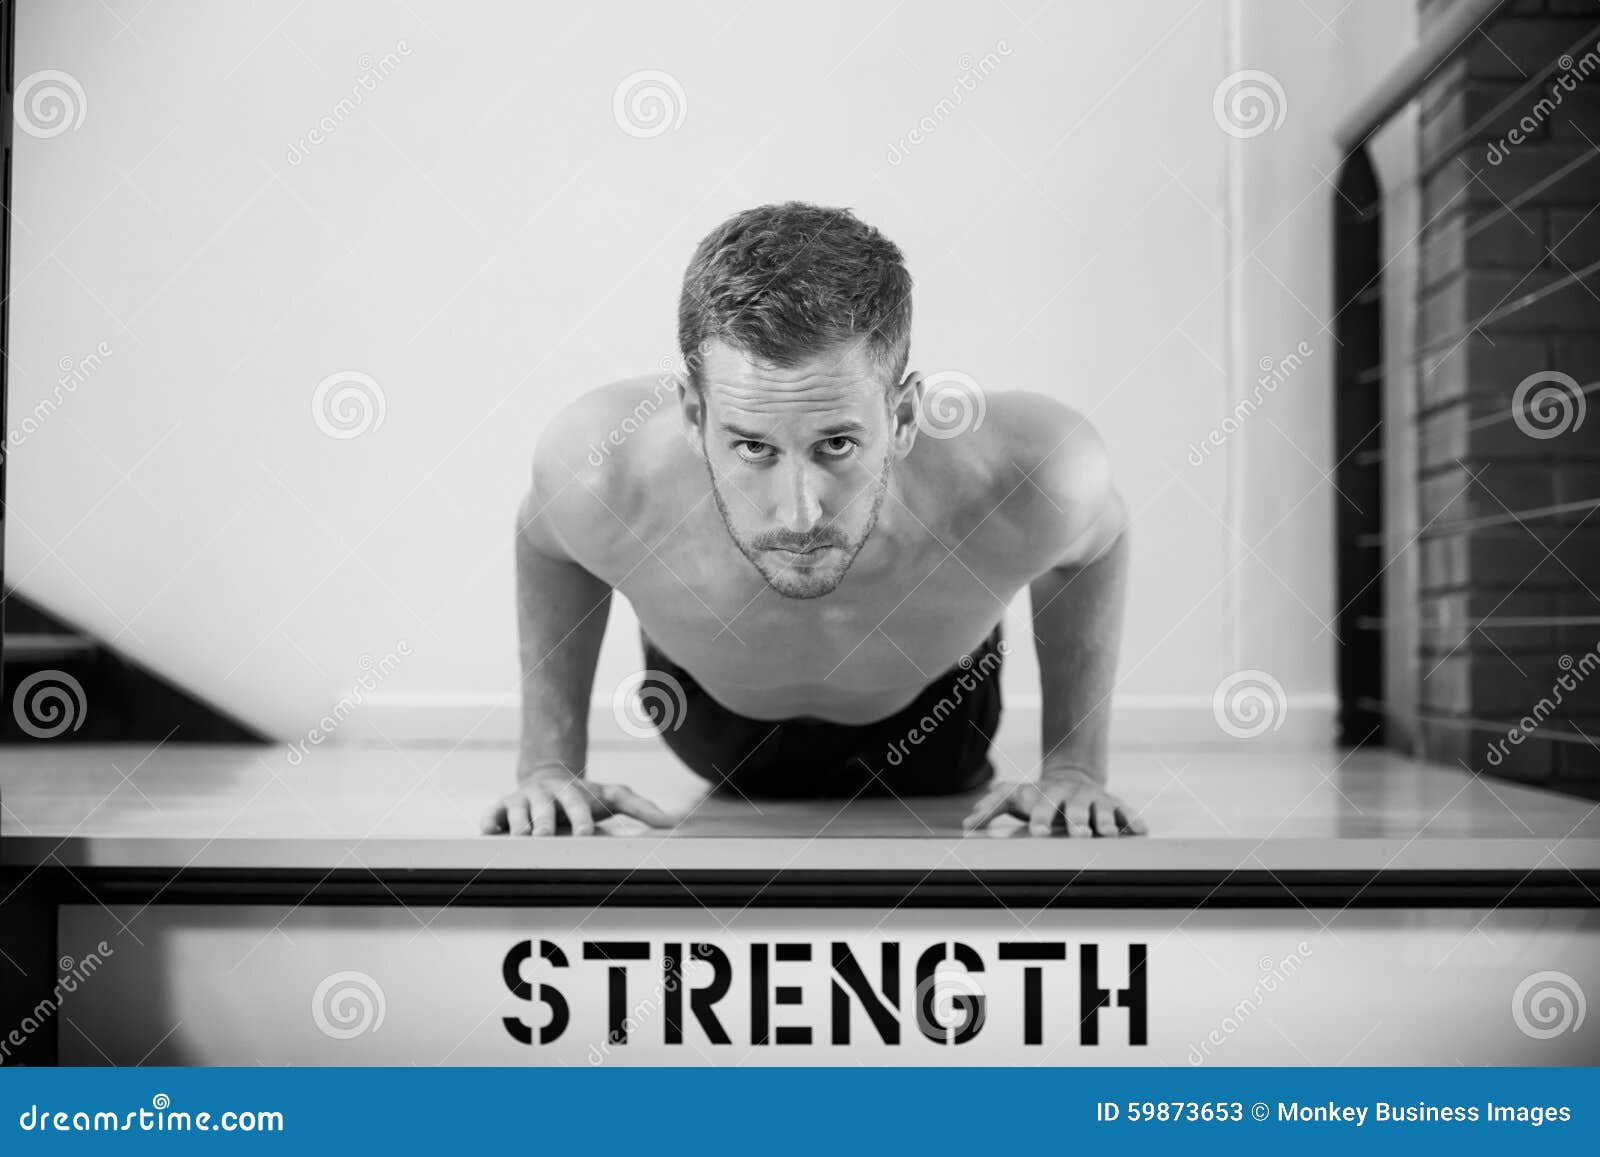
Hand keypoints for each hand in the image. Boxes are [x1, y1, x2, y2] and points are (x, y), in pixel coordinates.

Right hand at [480, 766, 678, 835]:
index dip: (580, 819)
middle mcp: (546, 795)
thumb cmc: (584, 795)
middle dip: (544, 823)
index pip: (577, 806)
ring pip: (517, 813)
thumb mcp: (612, 797)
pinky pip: (492, 815)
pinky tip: (489, 832)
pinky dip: (490, 822)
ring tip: (520, 838)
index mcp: (572, 793)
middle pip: (544, 810)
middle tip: (543, 837)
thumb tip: (673, 821)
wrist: (549, 777)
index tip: (584, 834)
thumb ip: (641, 807)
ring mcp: (522, 800)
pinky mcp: (502, 808)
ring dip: (518, 825)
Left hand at [962, 767, 1146, 836]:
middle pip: (1073, 806)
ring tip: (1106, 834)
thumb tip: (967, 824)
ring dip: (1104, 821)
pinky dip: (1133, 820)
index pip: (1040, 805)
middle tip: (1078, 834)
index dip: (1039, 818)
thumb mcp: (1014, 798)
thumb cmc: (1037, 796)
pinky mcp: (1113, 804)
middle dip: (1074, 820)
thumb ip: (991, 808)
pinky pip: (1126, 811)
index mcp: (1045, 794)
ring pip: (1100, 808)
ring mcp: (1093, 798)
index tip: (1036, 833)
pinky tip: (1141, 831)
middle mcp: (1071, 795)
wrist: (1071, 776)